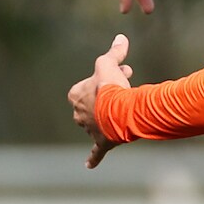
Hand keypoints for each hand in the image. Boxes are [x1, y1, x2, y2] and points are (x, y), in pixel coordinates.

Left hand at [69, 34, 132, 167]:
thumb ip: (114, 51)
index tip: (121, 72)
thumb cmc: (110, 87)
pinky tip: (88, 165)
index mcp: (76, 95)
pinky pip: (95, 151)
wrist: (120, 111)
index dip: (104, 78)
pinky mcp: (101, 142)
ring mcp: (90, 129)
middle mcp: (79, 114)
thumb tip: (120, 38)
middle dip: (108, 94)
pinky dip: (92, 158)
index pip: (88, 84)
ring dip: (108, 117)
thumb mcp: (110, 63)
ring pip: (97, 122)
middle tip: (127, 84)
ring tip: (125, 108)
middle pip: (94, 103)